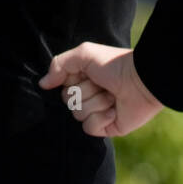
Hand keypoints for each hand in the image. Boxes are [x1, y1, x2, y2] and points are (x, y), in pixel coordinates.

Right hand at [38, 41, 163, 137]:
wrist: (140, 81)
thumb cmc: (113, 65)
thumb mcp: (83, 54)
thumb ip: (59, 65)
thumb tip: (42, 84)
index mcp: (82, 80)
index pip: (62, 88)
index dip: (72, 81)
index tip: (87, 74)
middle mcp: (88, 97)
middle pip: (68, 103)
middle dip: (85, 92)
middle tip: (103, 85)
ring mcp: (97, 114)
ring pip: (78, 115)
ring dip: (96, 103)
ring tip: (112, 96)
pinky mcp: (106, 128)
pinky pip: (90, 128)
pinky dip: (102, 118)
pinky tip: (114, 110)